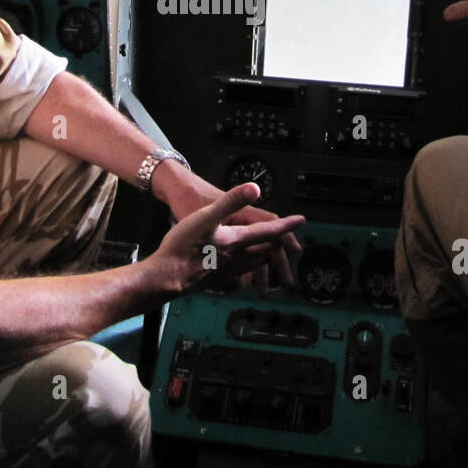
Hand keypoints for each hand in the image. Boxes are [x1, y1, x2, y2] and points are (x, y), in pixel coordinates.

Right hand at [150, 184, 303, 296]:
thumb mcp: (207, 216)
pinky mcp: (216, 280)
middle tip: (290, 241)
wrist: (167, 275)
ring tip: (271, 255)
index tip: (301, 221)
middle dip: (279, 245)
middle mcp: (237, 257)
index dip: (287, 225)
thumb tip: (255, 188)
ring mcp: (227, 271)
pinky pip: (240, 275)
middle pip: (266, 250)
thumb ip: (231, 201)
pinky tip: (242, 272)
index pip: (269, 231)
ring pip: (255, 264)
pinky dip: (248, 271)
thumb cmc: (184, 246)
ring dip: (266, 258)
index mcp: (238, 240)